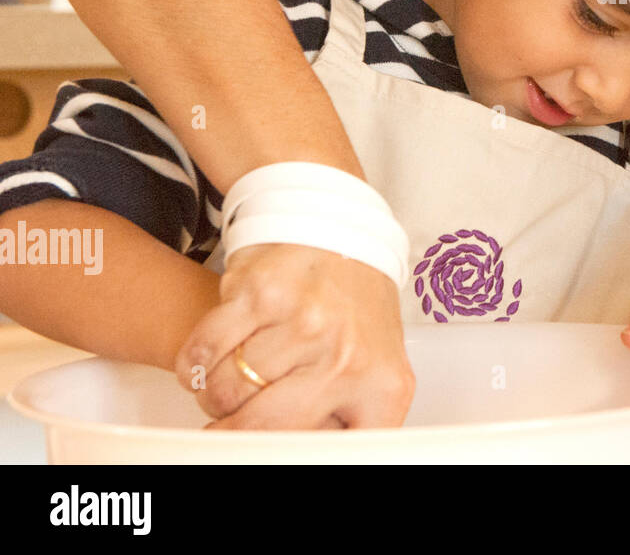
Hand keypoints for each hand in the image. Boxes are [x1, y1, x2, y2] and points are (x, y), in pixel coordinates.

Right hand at [175, 243, 414, 428]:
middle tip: (232, 420)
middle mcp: (347, 356)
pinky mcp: (262, 291)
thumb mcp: (374, 373)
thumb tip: (299, 452)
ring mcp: (305, 322)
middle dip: (234, 429)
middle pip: (260, 428)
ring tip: (233, 376)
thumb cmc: (354, 310)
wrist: (343, 231)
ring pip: (225, 393)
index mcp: (382, 388)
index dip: (276, 454)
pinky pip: (201, 354)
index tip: (258, 449)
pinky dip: (192, 364)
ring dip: (215, 393)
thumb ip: (347, 421)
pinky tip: (208, 358)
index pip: (327, 451)